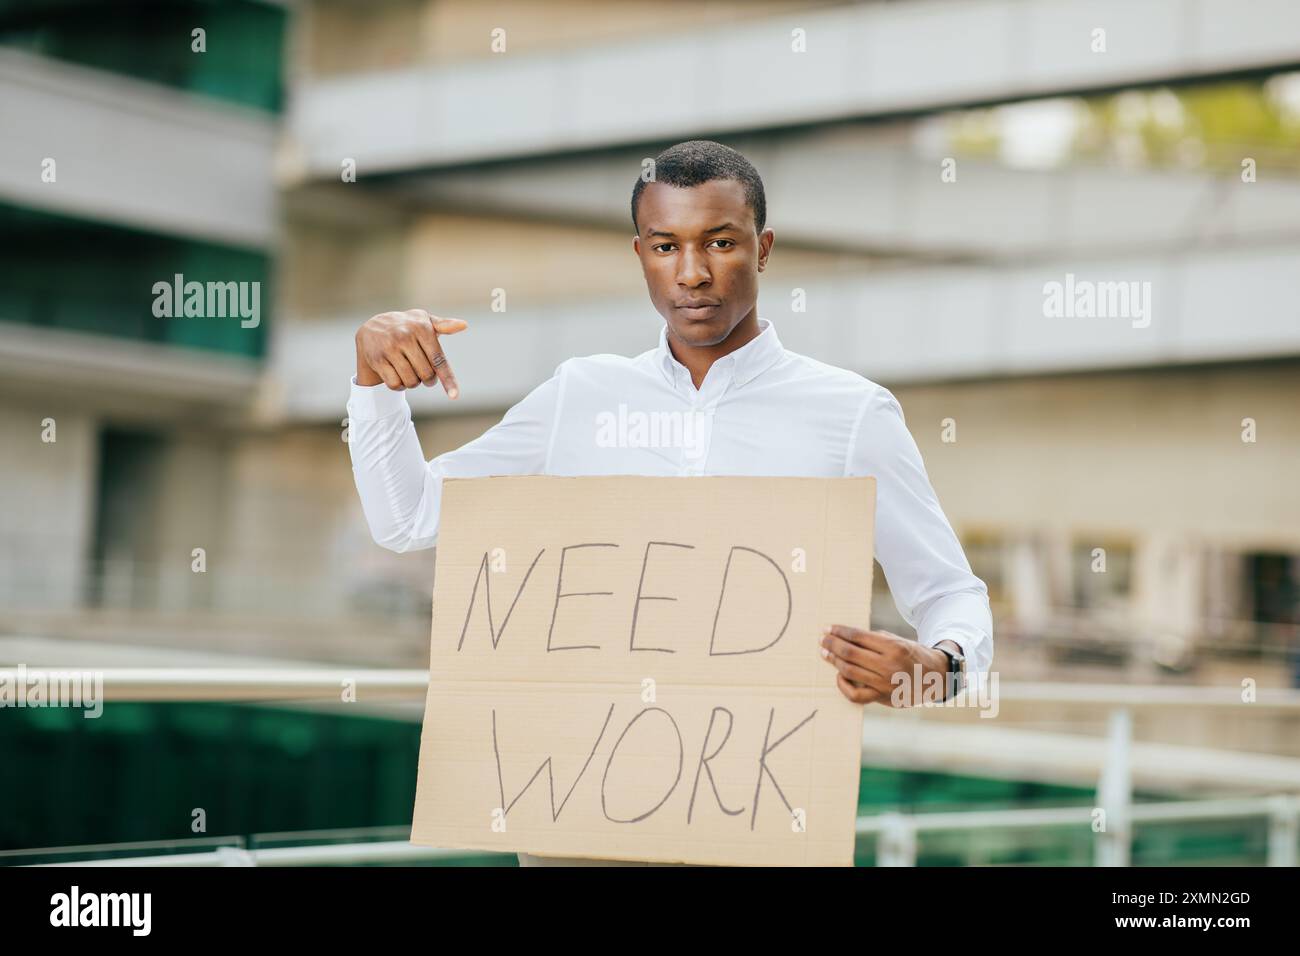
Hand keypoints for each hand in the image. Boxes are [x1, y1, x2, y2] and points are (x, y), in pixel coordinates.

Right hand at [355, 309, 467, 395]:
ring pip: (411, 381)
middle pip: (426, 374)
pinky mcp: (377, 359)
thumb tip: (463, 324)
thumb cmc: (406, 327)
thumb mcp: (424, 321)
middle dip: (428, 379)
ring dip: (413, 382)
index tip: (454, 396)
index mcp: (421, 327)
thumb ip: (444, 325)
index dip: (448, 379)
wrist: (372, 327)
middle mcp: (404, 336)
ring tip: (410, 371)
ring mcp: (389, 348)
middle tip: (425, 374)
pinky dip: (399, 385)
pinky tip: (397, 375)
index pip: (439, 360)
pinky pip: (395, 384)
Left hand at [819, 625, 952, 706]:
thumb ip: (874, 640)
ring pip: (850, 672)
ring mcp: (885, 684)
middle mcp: (889, 666)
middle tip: (822, 639)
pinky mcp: (883, 698)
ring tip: (825, 653)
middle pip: (850, 653)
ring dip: (834, 661)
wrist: (936, 677)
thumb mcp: (898, 641)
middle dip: (832, 644)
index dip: (840, 631)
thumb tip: (845, 636)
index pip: (858, 636)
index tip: (828, 628)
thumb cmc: (912, 655)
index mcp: (894, 647)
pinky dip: (843, 686)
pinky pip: (856, 695)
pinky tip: (839, 675)